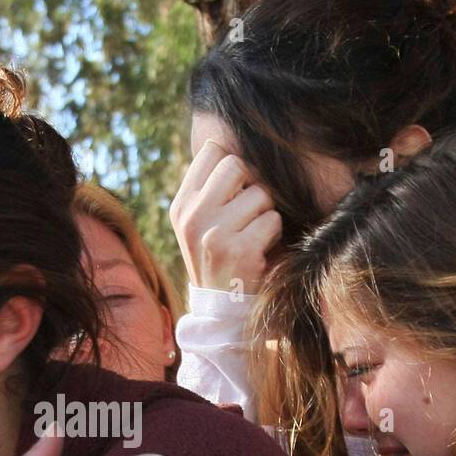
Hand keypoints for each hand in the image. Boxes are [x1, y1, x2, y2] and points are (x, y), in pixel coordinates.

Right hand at [170, 139, 281, 292]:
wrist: (221, 312)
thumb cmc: (219, 260)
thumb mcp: (200, 224)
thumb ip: (211, 188)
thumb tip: (235, 142)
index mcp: (181, 205)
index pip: (211, 151)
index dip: (232, 164)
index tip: (236, 189)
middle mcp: (192, 216)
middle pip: (236, 164)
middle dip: (251, 186)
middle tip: (248, 214)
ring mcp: (212, 233)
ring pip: (260, 193)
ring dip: (266, 214)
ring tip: (253, 236)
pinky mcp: (237, 250)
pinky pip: (271, 220)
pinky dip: (273, 235)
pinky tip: (260, 251)